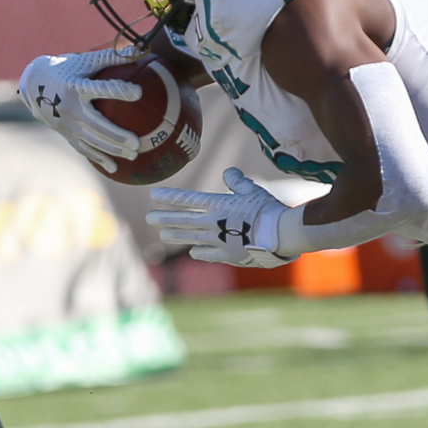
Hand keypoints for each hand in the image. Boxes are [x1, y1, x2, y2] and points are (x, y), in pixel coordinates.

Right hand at [19, 48, 148, 172]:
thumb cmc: (67, 69)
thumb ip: (111, 58)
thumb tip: (139, 51)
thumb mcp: (85, 61)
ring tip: (134, 155)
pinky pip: (83, 149)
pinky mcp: (65, 133)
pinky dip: (99, 158)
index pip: (101, 89)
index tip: (138, 92)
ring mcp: (66, 123)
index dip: (119, 90)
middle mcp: (70, 107)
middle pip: (97, 125)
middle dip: (117, 136)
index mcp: (76, 86)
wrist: (33, 84)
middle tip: (138, 143)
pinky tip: (115, 168)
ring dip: (113, 150)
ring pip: (92, 140)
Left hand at [147, 167, 295, 267]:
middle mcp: (213, 222)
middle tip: (149, 218)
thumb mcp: (253, 190)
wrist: (278, 235)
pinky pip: (207, 253)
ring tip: (163, 234)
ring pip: (191, 237)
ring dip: (175, 235)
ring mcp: (218, 240)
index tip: (154, 196)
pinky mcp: (227, 254)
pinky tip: (192, 251)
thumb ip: (237, 182)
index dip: (170, 197)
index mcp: (218, 204)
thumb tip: (228, 172)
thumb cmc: (267, 209)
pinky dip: (199, 251)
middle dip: (165, 218)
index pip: (188, 199)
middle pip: (183, 220)